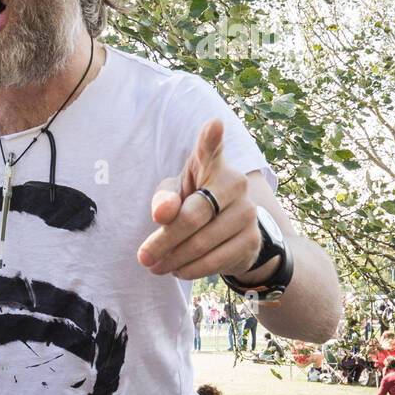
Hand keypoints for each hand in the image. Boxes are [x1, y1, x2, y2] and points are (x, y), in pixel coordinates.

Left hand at [137, 119, 260, 280]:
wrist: (231, 234)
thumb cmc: (193, 202)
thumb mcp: (173, 195)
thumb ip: (164, 199)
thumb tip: (162, 215)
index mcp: (212, 165)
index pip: (211, 150)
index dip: (211, 139)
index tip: (213, 125)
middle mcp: (235, 184)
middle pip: (192, 216)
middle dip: (163, 240)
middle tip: (143, 257)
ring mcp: (247, 213)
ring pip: (200, 243)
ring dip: (172, 259)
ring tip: (155, 265)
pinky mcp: (251, 240)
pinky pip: (213, 261)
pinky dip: (189, 269)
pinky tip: (178, 269)